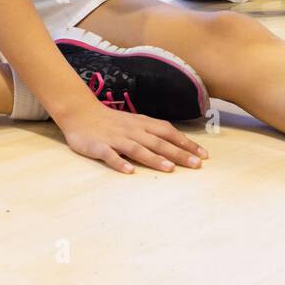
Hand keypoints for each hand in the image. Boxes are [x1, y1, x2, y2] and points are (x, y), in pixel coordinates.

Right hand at [55, 102, 206, 173]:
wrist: (80, 112)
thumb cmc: (111, 121)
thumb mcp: (135, 122)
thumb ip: (153, 132)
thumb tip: (177, 143)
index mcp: (143, 124)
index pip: (169, 133)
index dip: (186, 143)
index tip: (204, 155)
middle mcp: (132, 130)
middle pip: (158, 142)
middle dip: (179, 154)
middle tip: (196, 165)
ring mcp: (116, 139)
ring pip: (138, 148)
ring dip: (154, 158)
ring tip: (170, 169)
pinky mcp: (99, 146)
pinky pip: (110, 155)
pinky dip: (120, 163)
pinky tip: (129, 172)